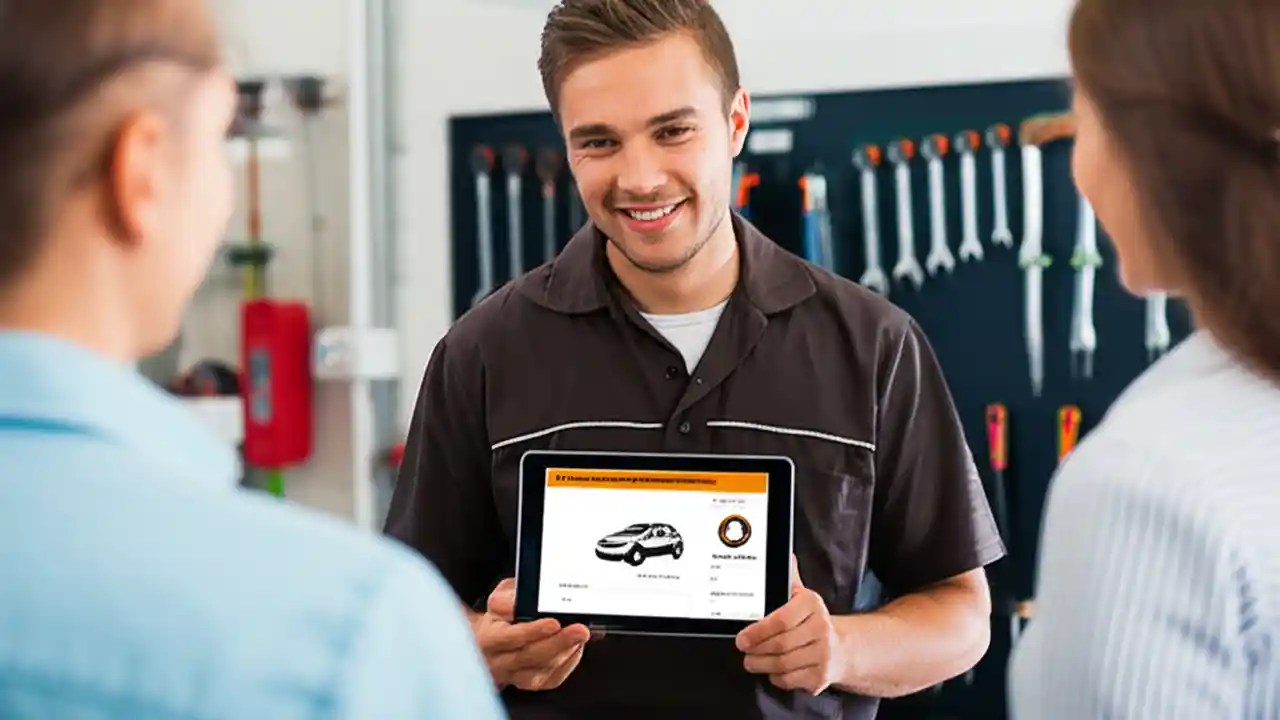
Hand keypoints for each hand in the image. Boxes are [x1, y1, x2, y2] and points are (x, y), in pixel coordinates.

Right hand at [471, 578, 590, 690]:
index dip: (532, 631)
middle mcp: (498, 662)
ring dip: (565, 653)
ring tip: (581, 635)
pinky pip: (551, 679)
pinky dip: (568, 663)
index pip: (508, 638)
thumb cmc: (501, 616)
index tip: (554, 623)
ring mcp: (514, 676)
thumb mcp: (500, 598)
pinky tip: (576, 647)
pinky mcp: (530, 683)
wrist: (494, 641)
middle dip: (558, 642)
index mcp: (487, 639)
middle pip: (528, 657)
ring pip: (541, 671)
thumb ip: (506, 597)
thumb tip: (515, 602)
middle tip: (580, 630)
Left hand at [736, 558, 844, 694]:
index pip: (781, 620)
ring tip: (752, 660)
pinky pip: (789, 680)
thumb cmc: (813, 621)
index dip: (758, 631)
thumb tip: (786, 555)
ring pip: (782, 664)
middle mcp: (821, 629)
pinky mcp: (820, 678)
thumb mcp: (802, 597)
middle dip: (756, 649)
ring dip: (761, 664)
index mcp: (812, 605)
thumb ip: (790, 579)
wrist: (844, 648)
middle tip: (744, 649)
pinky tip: (773, 670)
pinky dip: (776, 677)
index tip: (742, 638)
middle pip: (779, 644)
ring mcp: (823, 655)